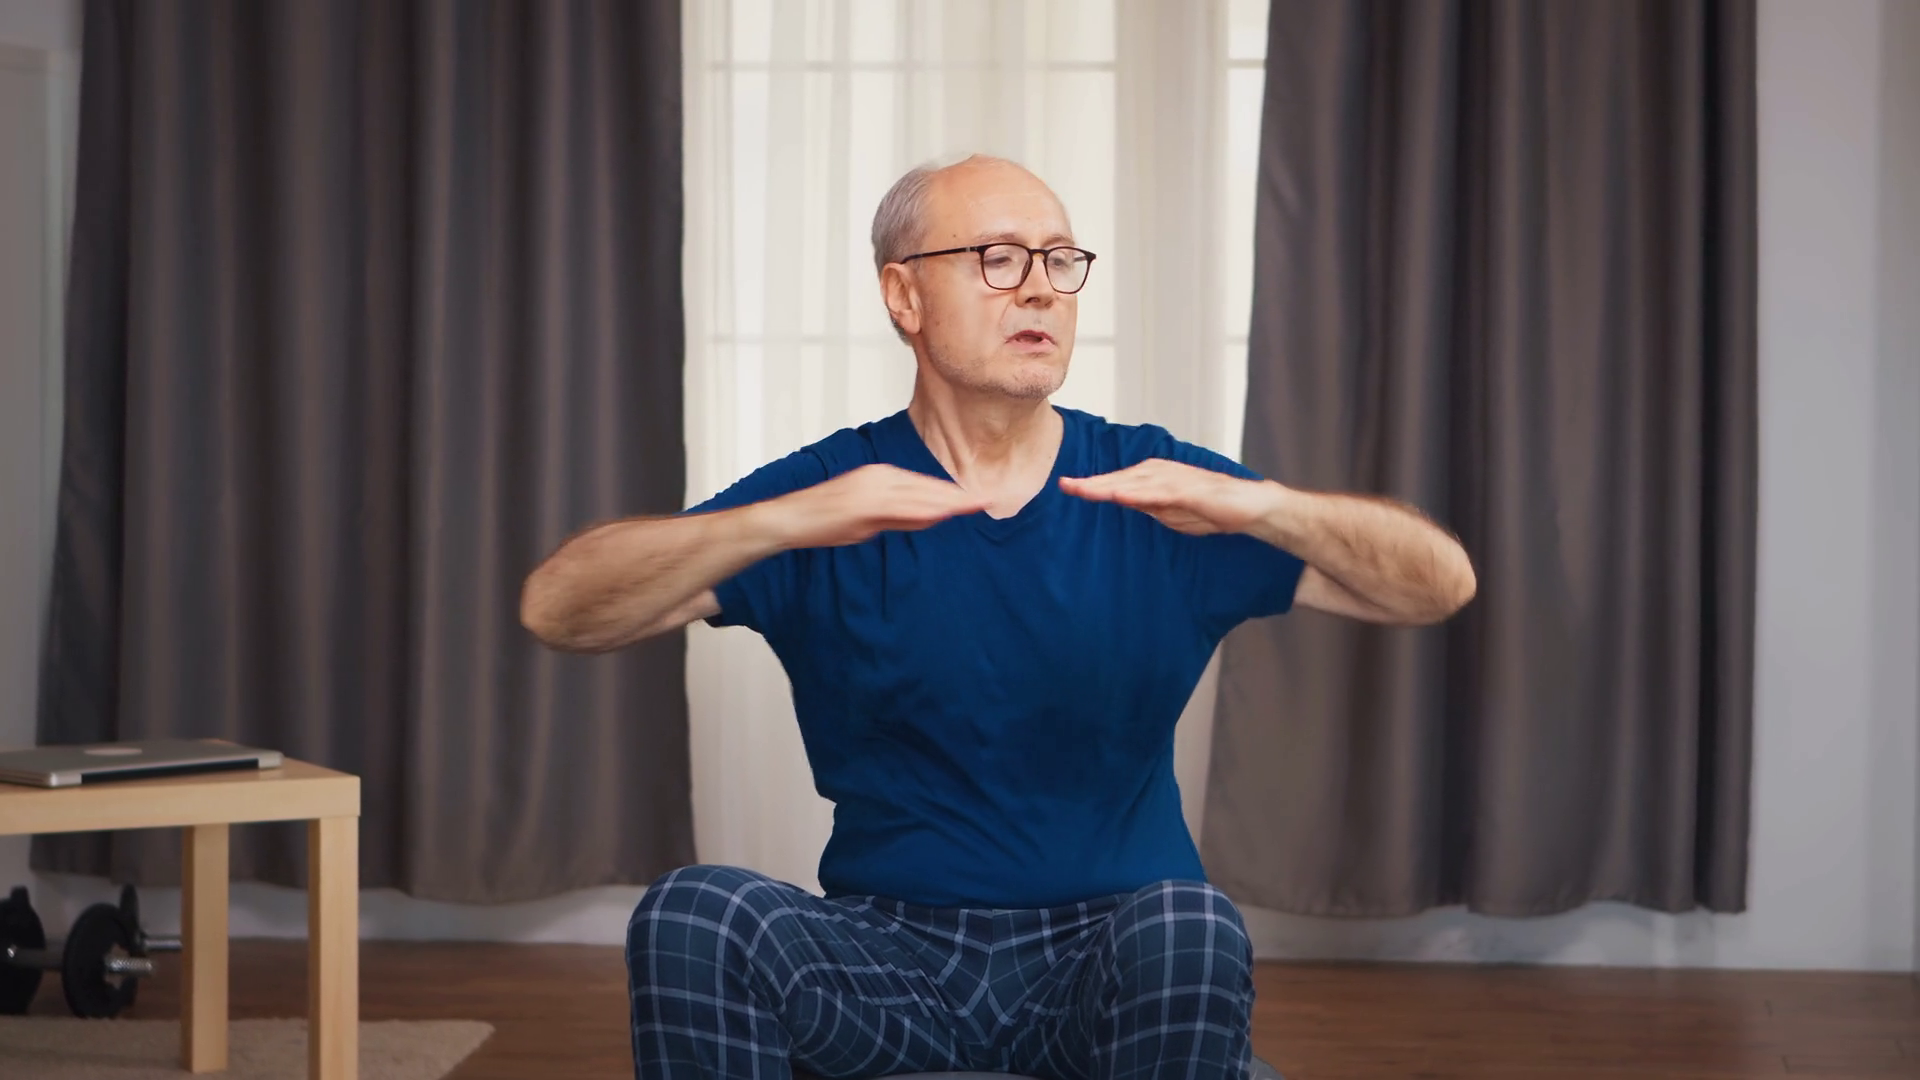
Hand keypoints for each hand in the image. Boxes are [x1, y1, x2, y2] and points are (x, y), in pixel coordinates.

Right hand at [768, 464, 989, 548]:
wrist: (791, 519)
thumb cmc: (825, 521)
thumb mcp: (868, 519)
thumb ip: (898, 517)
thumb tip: (928, 519)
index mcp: (882, 477)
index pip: (925, 485)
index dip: (952, 493)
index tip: (976, 499)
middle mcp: (879, 476)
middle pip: (927, 487)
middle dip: (958, 496)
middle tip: (987, 500)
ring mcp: (871, 487)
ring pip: (919, 495)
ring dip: (948, 501)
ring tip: (975, 505)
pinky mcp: (862, 502)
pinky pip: (899, 507)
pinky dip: (923, 510)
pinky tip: (943, 513)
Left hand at [1058, 459, 1282, 535]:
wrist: (1248, 507)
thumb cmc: (1210, 509)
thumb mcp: (1170, 512)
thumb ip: (1147, 506)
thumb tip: (1124, 502)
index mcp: (1154, 477)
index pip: (1116, 482)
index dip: (1092, 485)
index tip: (1066, 486)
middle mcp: (1161, 472)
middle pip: (1119, 479)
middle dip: (1091, 483)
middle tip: (1063, 485)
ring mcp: (1175, 479)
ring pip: (1133, 483)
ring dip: (1107, 486)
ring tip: (1082, 489)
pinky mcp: (1189, 489)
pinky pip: (1158, 492)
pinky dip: (1138, 494)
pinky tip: (1119, 496)